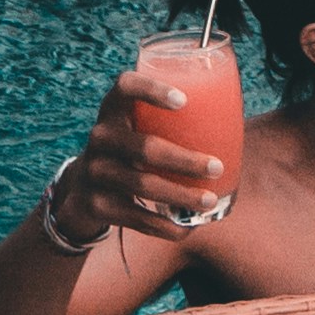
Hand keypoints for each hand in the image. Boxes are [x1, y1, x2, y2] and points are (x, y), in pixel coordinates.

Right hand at [62, 68, 228, 241]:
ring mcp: (95, 172)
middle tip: (217, 167)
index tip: (185, 101)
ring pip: (143, 186)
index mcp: (114, 109)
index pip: (125, 86)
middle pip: (144, 148)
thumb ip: (168, 122)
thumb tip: (233, 123)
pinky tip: (187, 227)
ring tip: (209, 201)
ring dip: (181, 195)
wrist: (81, 190)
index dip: (152, 90)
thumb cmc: (129, 152)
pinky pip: (136, 217)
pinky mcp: (97, 205)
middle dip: (185, 161)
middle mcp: (101, 137)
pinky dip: (165, 225)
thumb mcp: (136, 128)